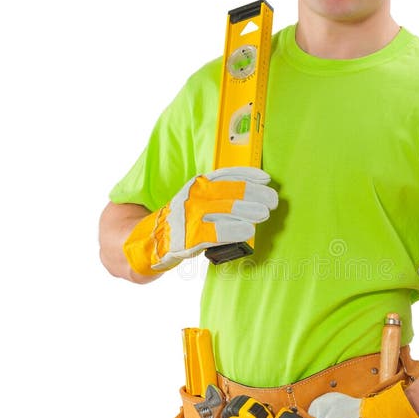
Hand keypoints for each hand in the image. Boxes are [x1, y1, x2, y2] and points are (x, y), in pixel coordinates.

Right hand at [123, 167, 277, 274]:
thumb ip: (216, 196)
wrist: (146, 241)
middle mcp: (193, 197)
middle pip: (231, 192)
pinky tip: (247, 230)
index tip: (266, 178)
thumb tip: (250, 196)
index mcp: (195, 185)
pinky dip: (234, 230)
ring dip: (248, 211)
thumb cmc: (179, 223)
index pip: (226, 175)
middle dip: (255, 195)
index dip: (248, 175)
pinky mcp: (188, 237)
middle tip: (272, 200)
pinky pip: (215, 232)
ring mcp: (190, 217)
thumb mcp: (194, 201)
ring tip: (264, 213)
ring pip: (226, 210)